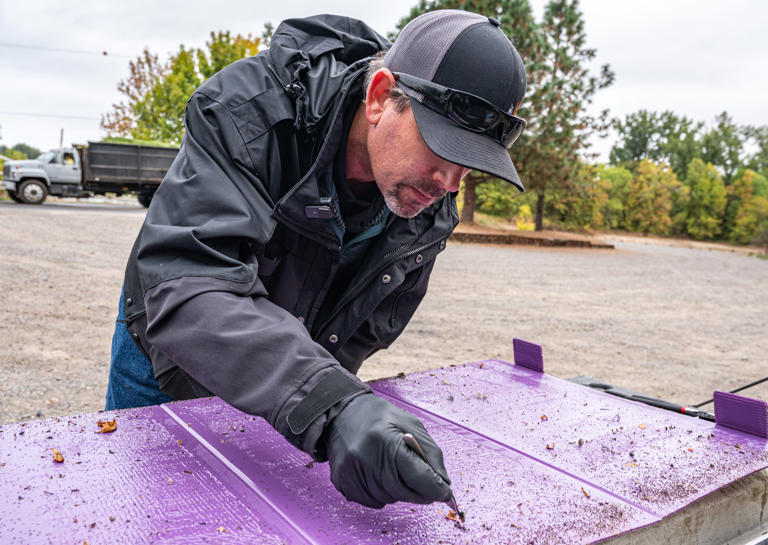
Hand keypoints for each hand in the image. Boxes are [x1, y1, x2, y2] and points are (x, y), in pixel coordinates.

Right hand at [325, 393, 451, 507]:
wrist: (343, 413)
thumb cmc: (380, 418)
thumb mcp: (411, 424)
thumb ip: (430, 453)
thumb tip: (443, 483)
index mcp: (386, 439)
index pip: (417, 475)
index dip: (435, 488)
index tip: (445, 492)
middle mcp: (366, 457)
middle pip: (404, 492)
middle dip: (420, 492)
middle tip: (425, 484)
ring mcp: (352, 472)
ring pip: (389, 498)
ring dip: (399, 491)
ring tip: (394, 469)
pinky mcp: (342, 482)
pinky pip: (373, 501)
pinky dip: (382, 493)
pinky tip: (379, 475)